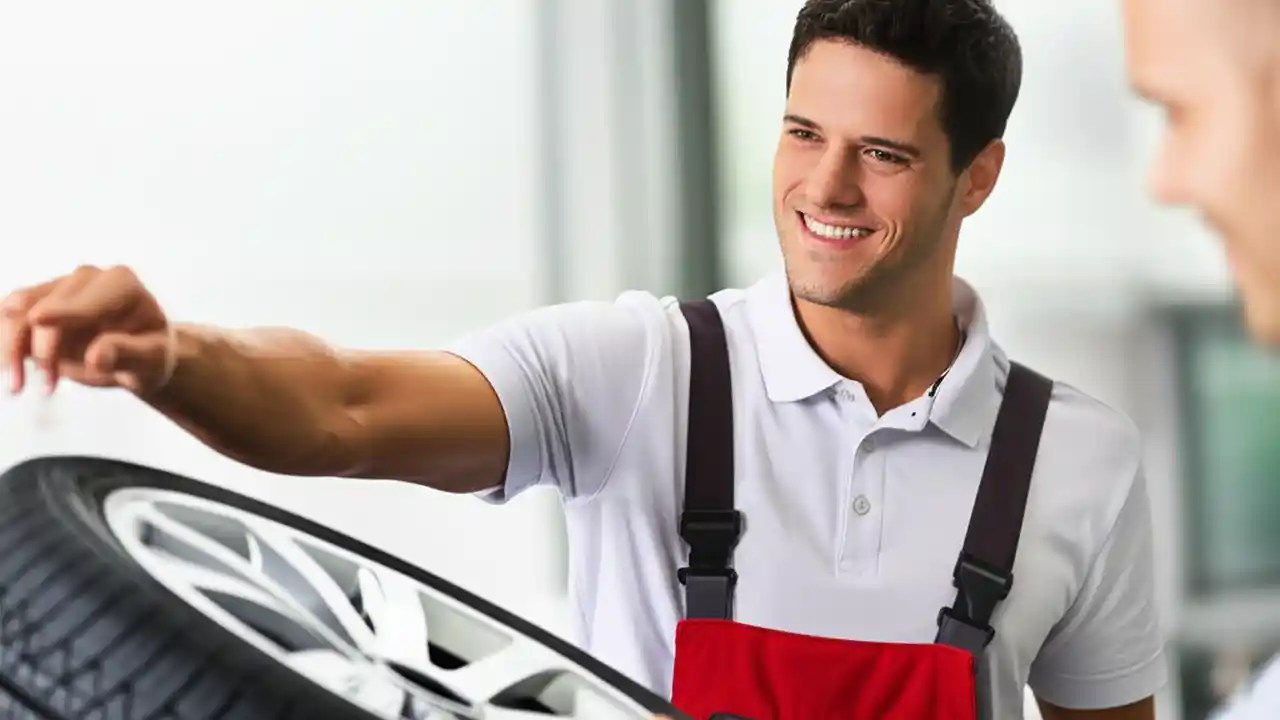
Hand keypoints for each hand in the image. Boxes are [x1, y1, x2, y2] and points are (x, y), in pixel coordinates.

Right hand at [0, 265, 174, 395]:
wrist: (136, 359)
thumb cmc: (150, 356)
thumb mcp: (153, 361)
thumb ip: (128, 354)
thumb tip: (96, 357)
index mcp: (121, 284)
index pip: (89, 298)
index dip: (65, 311)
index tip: (39, 319)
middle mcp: (85, 279)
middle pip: (47, 306)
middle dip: (43, 348)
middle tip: (48, 387)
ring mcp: (57, 290)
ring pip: (17, 311)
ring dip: (11, 348)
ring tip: (18, 388)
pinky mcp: (35, 308)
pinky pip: (6, 319)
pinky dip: (2, 345)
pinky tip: (7, 372)